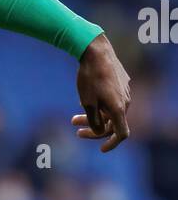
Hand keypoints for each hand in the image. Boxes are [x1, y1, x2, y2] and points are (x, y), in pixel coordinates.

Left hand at [72, 33, 130, 152]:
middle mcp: (125, 101)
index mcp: (119, 108)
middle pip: (111, 122)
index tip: (101, 149)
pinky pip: (111, 100)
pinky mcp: (121, 82)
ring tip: (73, 117)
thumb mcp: (88, 102)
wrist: (96, 50)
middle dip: (92, 128)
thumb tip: (98, 131)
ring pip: (110, 111)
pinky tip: (84, 100)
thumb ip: (94, 120)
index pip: (121, 134)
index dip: (112, 144)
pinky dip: (99, 105)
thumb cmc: (90, 77)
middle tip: (74, 127)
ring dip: (93, 116)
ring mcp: (124, 91)